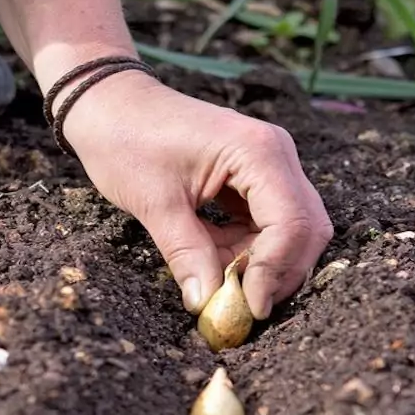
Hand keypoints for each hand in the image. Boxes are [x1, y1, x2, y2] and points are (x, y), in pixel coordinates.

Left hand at [59, 69, 332, 319]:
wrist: (109, 105)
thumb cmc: (127, 140)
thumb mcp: (154, 203)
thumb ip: (186, 254)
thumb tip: (207, 304)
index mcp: (257, 152)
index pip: (292, 223)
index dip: (274, 272)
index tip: (248, 309)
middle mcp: (275, 154)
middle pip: (305, 229)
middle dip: (277, 273)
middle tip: (240, 308)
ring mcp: (268, 165)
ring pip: (290, 231)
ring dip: (259, 264)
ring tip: (216, 281)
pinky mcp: (254, 177)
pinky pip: (267, 224)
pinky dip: (246, 250)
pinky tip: (213, 259)